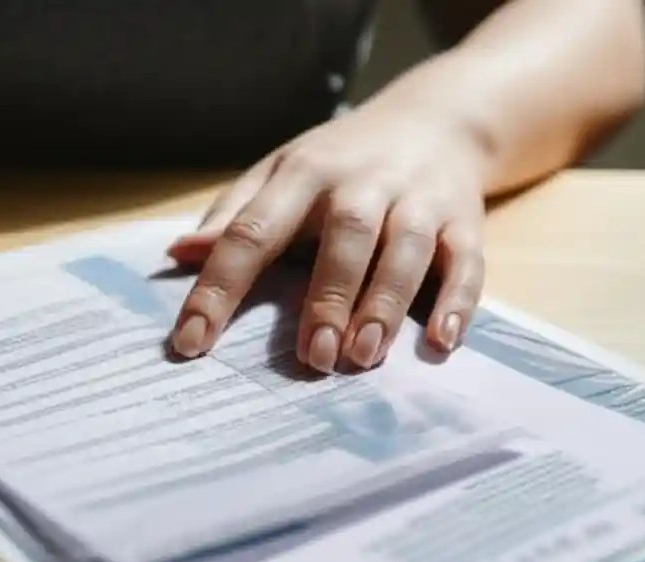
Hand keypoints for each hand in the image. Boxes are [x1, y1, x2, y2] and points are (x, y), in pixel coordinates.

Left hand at [166, 102, 487, 371]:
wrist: (438, 120)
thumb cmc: (340, 161)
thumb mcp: (280, 173)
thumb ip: (232, 216)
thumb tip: (179, 255)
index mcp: (303, 173)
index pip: (252, 231)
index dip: (218, 287)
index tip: (191, 341)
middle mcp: (362, 183)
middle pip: (346, 237)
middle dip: (328, 297)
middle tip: (313, 357)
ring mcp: (418, 199)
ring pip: (405, 250)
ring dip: (385, 304)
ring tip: (363, 356)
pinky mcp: (464, 219)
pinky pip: (465, 260)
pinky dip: (458, 300)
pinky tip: (441, 340)